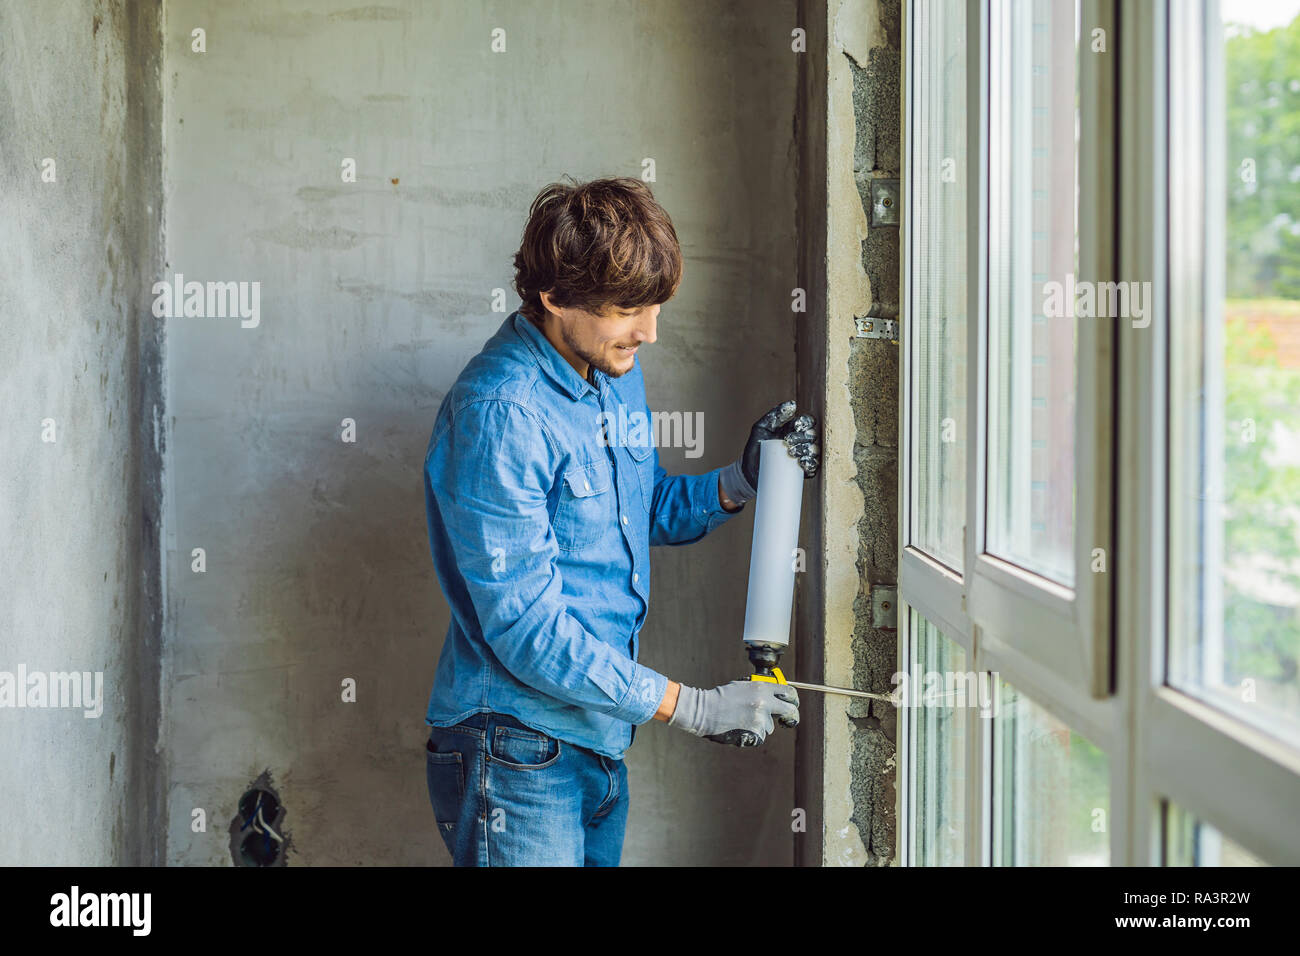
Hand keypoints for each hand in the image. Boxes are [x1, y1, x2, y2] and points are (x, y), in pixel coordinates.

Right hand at [667, 680, 799, 746]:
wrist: (705, 710)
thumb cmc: (721, 697)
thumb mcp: (743, 686)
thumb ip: (760, 690)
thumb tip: (776, 695)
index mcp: (761, 687)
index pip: (788, 692)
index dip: (792, 699)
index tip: (792, 703)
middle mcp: (764, 702)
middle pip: (789, 711)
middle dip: (789, 715)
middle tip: (786, 719)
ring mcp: (760, 719)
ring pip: (770, 726)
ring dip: (761, 725)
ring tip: (743, 720)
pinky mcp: (755, 733)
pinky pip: (760, 736)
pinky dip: (753, 734)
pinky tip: (740, 728)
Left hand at [740, 401, 819, 491]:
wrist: (749, 472)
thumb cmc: (756, 447)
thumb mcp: (760, 428)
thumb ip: (773, 415)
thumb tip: (792, 405)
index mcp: (793, 429)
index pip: (807, 422)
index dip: (805, 422)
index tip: (796, 425)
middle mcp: (801, 442)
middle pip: (812, 435)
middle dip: (802, 437)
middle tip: (788, 440)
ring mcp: (803, 457)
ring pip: (814, 450)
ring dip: (806, 450)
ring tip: (791, 452)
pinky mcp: (802, 471)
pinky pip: (813, 467)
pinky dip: (810, 464)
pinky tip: (802, 463)